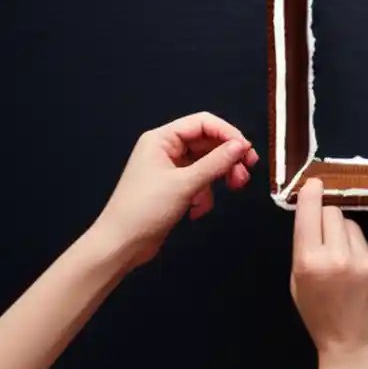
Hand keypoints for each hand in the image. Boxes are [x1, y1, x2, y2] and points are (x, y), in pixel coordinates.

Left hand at [91, 112, 258, 265]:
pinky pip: (199, 181)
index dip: (228, 134)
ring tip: (233, 189)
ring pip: (206, 163)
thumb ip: (216, 162)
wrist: (120, 245)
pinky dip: (205, 194)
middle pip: (207, 143)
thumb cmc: (145, 209)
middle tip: (246, 174)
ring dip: (220, 177)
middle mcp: (165, 149)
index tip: (247, 152)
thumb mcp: (185, 184)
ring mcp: (169, 169)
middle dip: (228, 159)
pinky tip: (198, 209)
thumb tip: (242, 145)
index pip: (203, 123)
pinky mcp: (173, 188)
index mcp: (162, 139)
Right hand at [292, 178, 367, 368]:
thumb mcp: (297, 282)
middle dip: (327, 218)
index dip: (311, 194)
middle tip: (326, 236)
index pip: (310, 211)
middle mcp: (337, 256)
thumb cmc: (320, 314)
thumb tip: (309, 212)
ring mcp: (364, 259)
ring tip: (344, 260)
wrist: (354, 343)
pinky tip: (360, 272)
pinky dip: (362, 250)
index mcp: (309, 261)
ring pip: (353, 224)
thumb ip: (303, 247)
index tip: (314, 183)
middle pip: (333, 212)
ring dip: (346, 234)